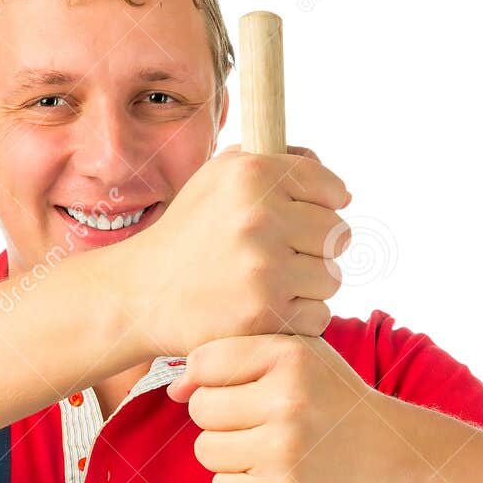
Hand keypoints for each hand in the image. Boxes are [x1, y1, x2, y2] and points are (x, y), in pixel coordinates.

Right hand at [115, 147, 351, 354]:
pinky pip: (318, 315)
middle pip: (338, 234)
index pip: (332, 189)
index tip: (304, 219)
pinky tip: (266, 308)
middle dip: (316, 247)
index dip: (324, 206)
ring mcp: (263, 268)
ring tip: (272, 283)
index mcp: (252, 174)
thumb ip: (277, 164)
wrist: (142, 293)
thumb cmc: (189, 233)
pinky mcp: (264, 314)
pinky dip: (298, 318)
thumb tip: (341, 190)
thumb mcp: (219, 177)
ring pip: (332, 277)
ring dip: (309, 285)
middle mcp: (260, 217)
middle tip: (283, 256)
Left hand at [167, 333, 395, 482]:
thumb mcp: (300, 357)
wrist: (390, 455)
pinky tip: (271, 475)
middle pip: (201, 410)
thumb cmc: (332, 401)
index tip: (230, 391)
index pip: (205, 363)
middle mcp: (288, 401)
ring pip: (207, 451)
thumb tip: (176, 388)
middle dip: (219, 419)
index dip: (208, 380)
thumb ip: (238, 356)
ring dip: (228, 454)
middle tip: (254, 423)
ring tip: (265, 450)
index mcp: (290, 357)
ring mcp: (285, 451)